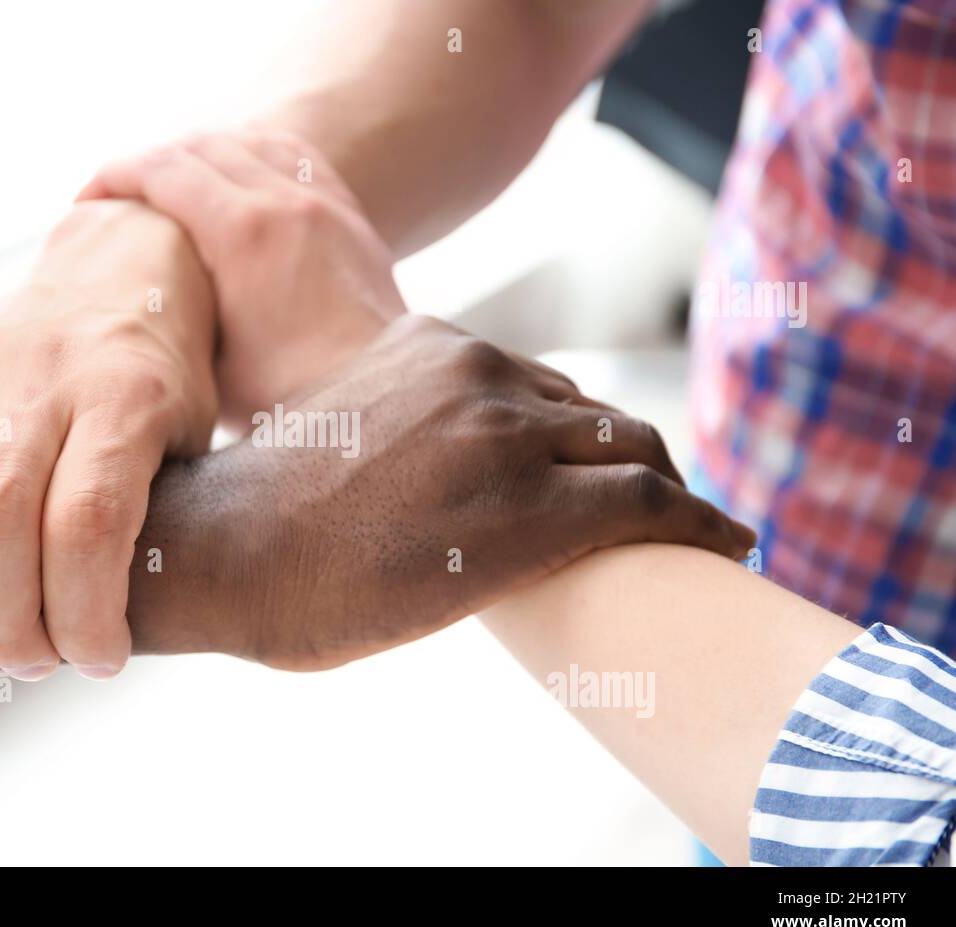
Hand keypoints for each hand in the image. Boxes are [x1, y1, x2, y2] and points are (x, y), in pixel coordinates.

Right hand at [0, 200, 216, 679]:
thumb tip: (113, 632)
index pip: (90, 522)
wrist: (124, 276)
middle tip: (19, 664)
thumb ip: (159, 516)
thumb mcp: (194, 441)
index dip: (85, 611)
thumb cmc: (163, 387)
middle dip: (1, 615)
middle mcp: (47, 374)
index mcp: (128, 398)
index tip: (97, 660)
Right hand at [79, 128, 402, 423]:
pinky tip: (238, 178)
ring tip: (171, 184)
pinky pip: (295, 158)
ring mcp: (326, 205)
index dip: (115, 176)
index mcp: (245, 234)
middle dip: (150, 162)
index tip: (86, 201)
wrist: (385, 411)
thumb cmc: (293, 406)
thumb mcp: (208, 371)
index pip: (163, 170)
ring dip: (203, 153)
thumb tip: (126, 314)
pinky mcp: (351, 220)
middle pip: (202, 146)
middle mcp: (289, 202)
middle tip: (118, 195)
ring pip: (252, 142)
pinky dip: (254, 156)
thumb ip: (168, 324)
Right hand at [130, 315, 756, 670]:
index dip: (578, 437)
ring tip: (699, 533)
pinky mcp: (534, 509)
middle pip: (593, 415)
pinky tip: (729, 546)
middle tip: (662, 511)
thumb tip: (414, 470)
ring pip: (633, 452)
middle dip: (630, 462)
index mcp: (431, 344)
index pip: (538, 385)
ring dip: (669, 495)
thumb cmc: (263, 515)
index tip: (603, 472)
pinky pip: (651, 504)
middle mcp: (479, 373)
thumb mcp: (336, 429)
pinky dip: (700, 525)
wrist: (225, 553)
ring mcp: (508, 435)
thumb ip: (396, 422)